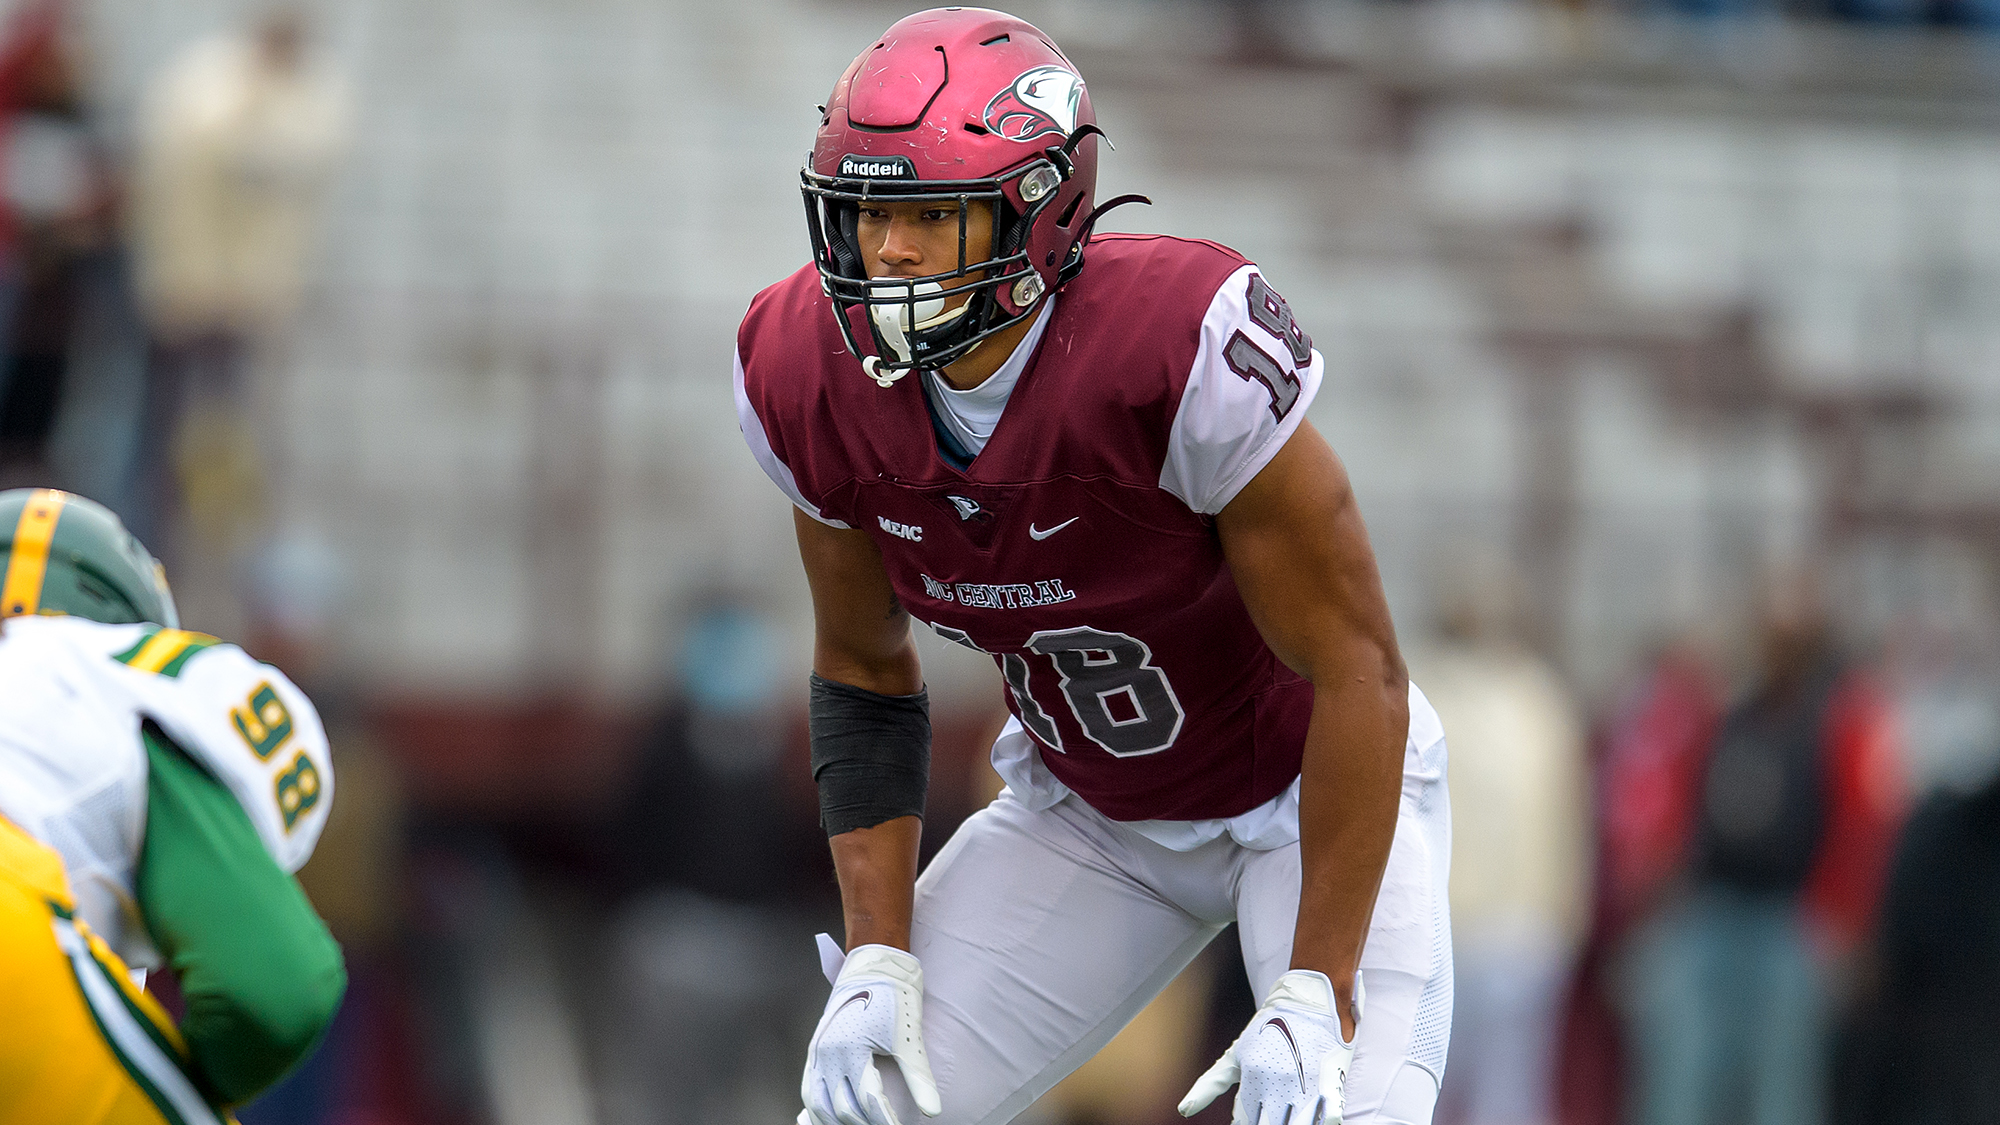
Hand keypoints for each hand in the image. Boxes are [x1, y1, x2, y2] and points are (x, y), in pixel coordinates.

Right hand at [799, 942, 941, 1124]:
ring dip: (838, 1123)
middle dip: (865, 1124)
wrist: (873, 966)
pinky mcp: (814, 1051)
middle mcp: (828, 1054)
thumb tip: (933, 1111)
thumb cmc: (893, 999)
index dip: (886, 1121)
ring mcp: (817, 1053)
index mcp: (851, 1049)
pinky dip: (819, 1111)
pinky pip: (809, 1090)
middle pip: (844, 1109)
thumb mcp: (909, 1040)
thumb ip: (919, 1079)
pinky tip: (833, 1121)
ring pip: (820, 1105)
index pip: (869, 1101)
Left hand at [1179, 970, 1361, 1124]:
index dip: (1243, 1124)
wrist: (1310, 1000)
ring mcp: (1308, 1086)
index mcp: (1254, 1077)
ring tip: (1284, 1118)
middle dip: (1265, 1124)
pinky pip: (1328, 1121)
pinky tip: (1312, 1121)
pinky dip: (1319, 1123)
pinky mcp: (1334, 1086)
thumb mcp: (1235, 1055)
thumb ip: (1209, 1085)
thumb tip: (1183, 1110)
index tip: (1244, 1122)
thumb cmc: (1269, 1029)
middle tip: (1266, 1118)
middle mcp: (1279, 1083)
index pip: (1244, 1122)